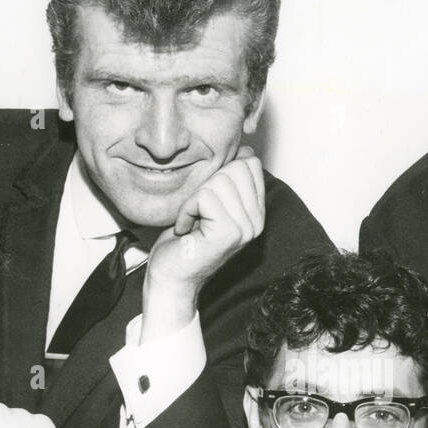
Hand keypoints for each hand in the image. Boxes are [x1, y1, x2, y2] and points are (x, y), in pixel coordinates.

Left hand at [141, 146, 265, 340]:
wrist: (171, 276)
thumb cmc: (183, 241)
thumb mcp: (210, 202)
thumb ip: (228, 180)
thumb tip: (245, 150)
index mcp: (256, 213)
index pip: (249, 164)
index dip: (219, 173)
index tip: (207, 201)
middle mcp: (256, 222)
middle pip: (236, 168)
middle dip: (207, 184)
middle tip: (198, 212)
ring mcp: (246, 229)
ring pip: (219, 181)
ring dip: (194, 199)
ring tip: (192, 221)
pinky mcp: (229, 233)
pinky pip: (204, 196)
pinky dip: (187, 209)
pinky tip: (186, 228)